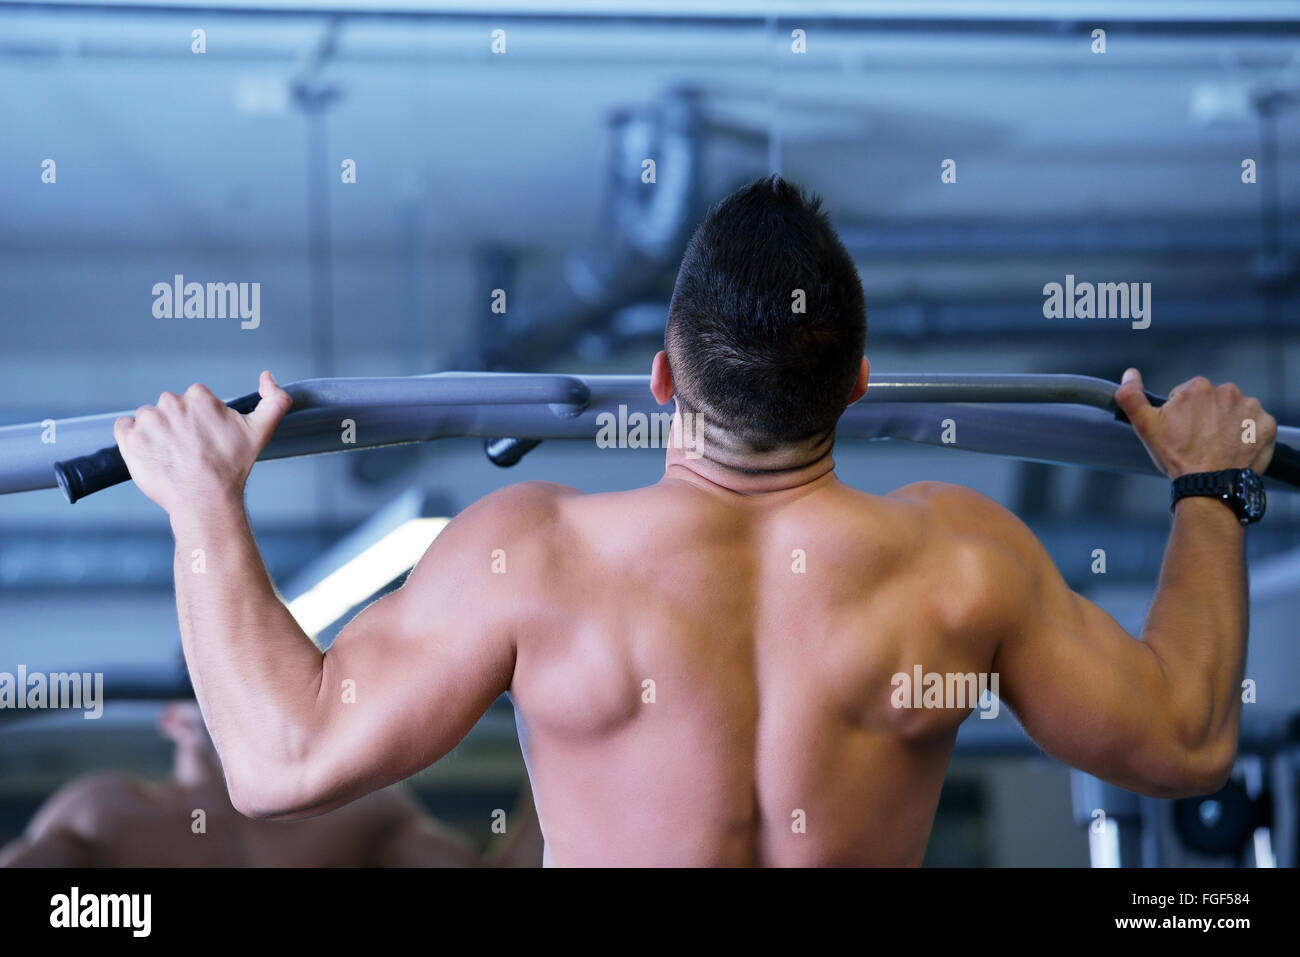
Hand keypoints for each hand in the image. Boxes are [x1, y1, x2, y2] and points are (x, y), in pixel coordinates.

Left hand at [114, 371, 292, 514]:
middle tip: (189, 450)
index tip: (204, 438)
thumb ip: (274, 400)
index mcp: (198, 397)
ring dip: (156, 433)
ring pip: (148, 419)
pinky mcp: (129, 439)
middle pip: (169, 408)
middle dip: (177, 426)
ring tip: (171, 456)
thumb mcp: (261, 431)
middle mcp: (170, 403)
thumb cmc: (231, 468)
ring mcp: (148, 421)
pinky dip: (133, 438)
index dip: (199, 421)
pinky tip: (151, 453)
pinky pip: (124, 428)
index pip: (192, 401)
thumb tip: (267, 376)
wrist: (205, 499)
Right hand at [1115, 368, 1276, 478]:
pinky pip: (1256, 424)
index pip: (1188, 396)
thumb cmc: (1177, 457)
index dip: (1182, 416)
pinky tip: (1234, 448)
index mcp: (1197, 388)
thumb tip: (1129, 374)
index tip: (1181, 433)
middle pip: (1213, 402)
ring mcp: (1250, 408)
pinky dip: (1247, 434)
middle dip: (1206, 417)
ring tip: (1217, 447)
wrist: (1209, 486)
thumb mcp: (1145, 426)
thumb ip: (1131, 396)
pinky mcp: (1267, 425)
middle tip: (1198, 442)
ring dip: (1227, 424)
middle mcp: (1227, 391)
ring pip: (1235, 411)